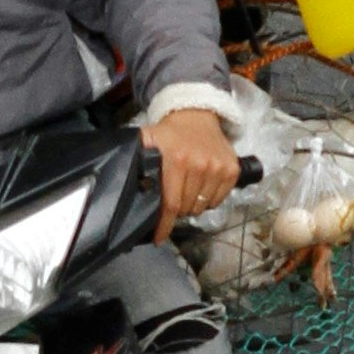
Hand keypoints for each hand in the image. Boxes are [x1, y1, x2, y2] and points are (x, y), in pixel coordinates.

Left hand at [146, 107, 241, 240]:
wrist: (197, 115)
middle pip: (186, 208)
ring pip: (202, 207)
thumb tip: (122, 184)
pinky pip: (218, 200)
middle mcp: (200, 165)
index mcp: (177, 160)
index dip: (164, 225)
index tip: (159, 238)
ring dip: (192, 204)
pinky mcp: (231, 170)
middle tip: (173, 197)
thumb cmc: (170, 134)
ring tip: (187, 189)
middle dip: (177, 210)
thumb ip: (136, 161)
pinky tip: (201, 185)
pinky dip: (208, 199)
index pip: (170, 203)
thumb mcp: (147, 140)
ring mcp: (217, 168)